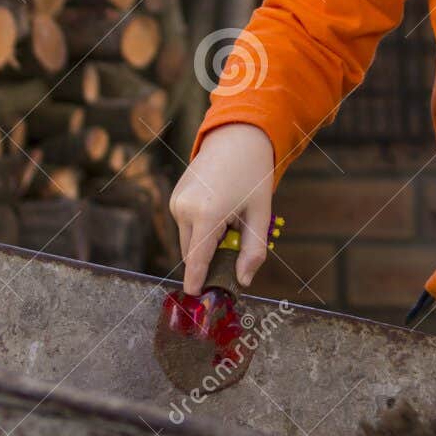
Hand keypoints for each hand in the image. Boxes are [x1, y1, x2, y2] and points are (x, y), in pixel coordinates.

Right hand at [168, 122, 275, 294]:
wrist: (237, 137)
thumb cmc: (253, 175)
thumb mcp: (260, 214)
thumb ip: (253, 251)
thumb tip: (243, 281)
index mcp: (207, 213)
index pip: (197, 259)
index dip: (196, 280)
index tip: (194, 297)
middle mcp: (184, 208)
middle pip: (192, 252)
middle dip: (209, 259)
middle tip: (235, 247)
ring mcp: (176, 201)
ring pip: (188, 240)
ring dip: (206, 242)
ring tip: (230, 218)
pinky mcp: (174, 197)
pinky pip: (185, 225)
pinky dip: (200, 228)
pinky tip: (219, 208)